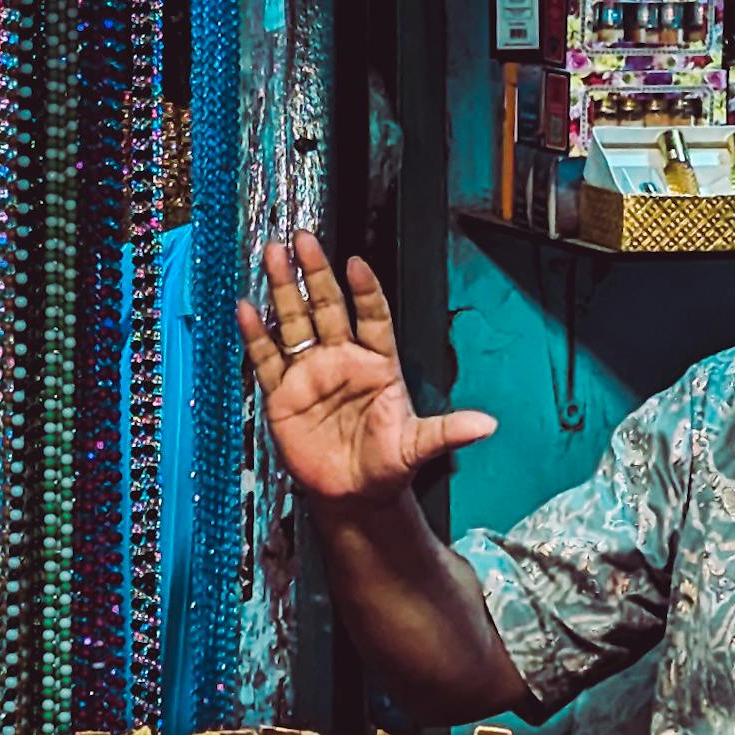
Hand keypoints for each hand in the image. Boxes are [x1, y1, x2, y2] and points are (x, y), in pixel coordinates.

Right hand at [239, 232, 494, 513]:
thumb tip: (487, 425)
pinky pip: (268, 359)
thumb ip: (447, 432)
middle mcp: (343, 359)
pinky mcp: (283, 394)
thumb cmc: (387, 465)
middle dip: (316, 273)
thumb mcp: (418, 447)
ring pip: (295, 322)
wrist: (354, 495)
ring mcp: (311, 373)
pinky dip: (257, 334)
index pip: (373, 316)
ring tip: (273, 254)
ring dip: (284, 290)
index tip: (357, 265)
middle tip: (303, 239)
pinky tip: (247, 308)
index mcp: (378, 363)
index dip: (365, 291)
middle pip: (327, 307)